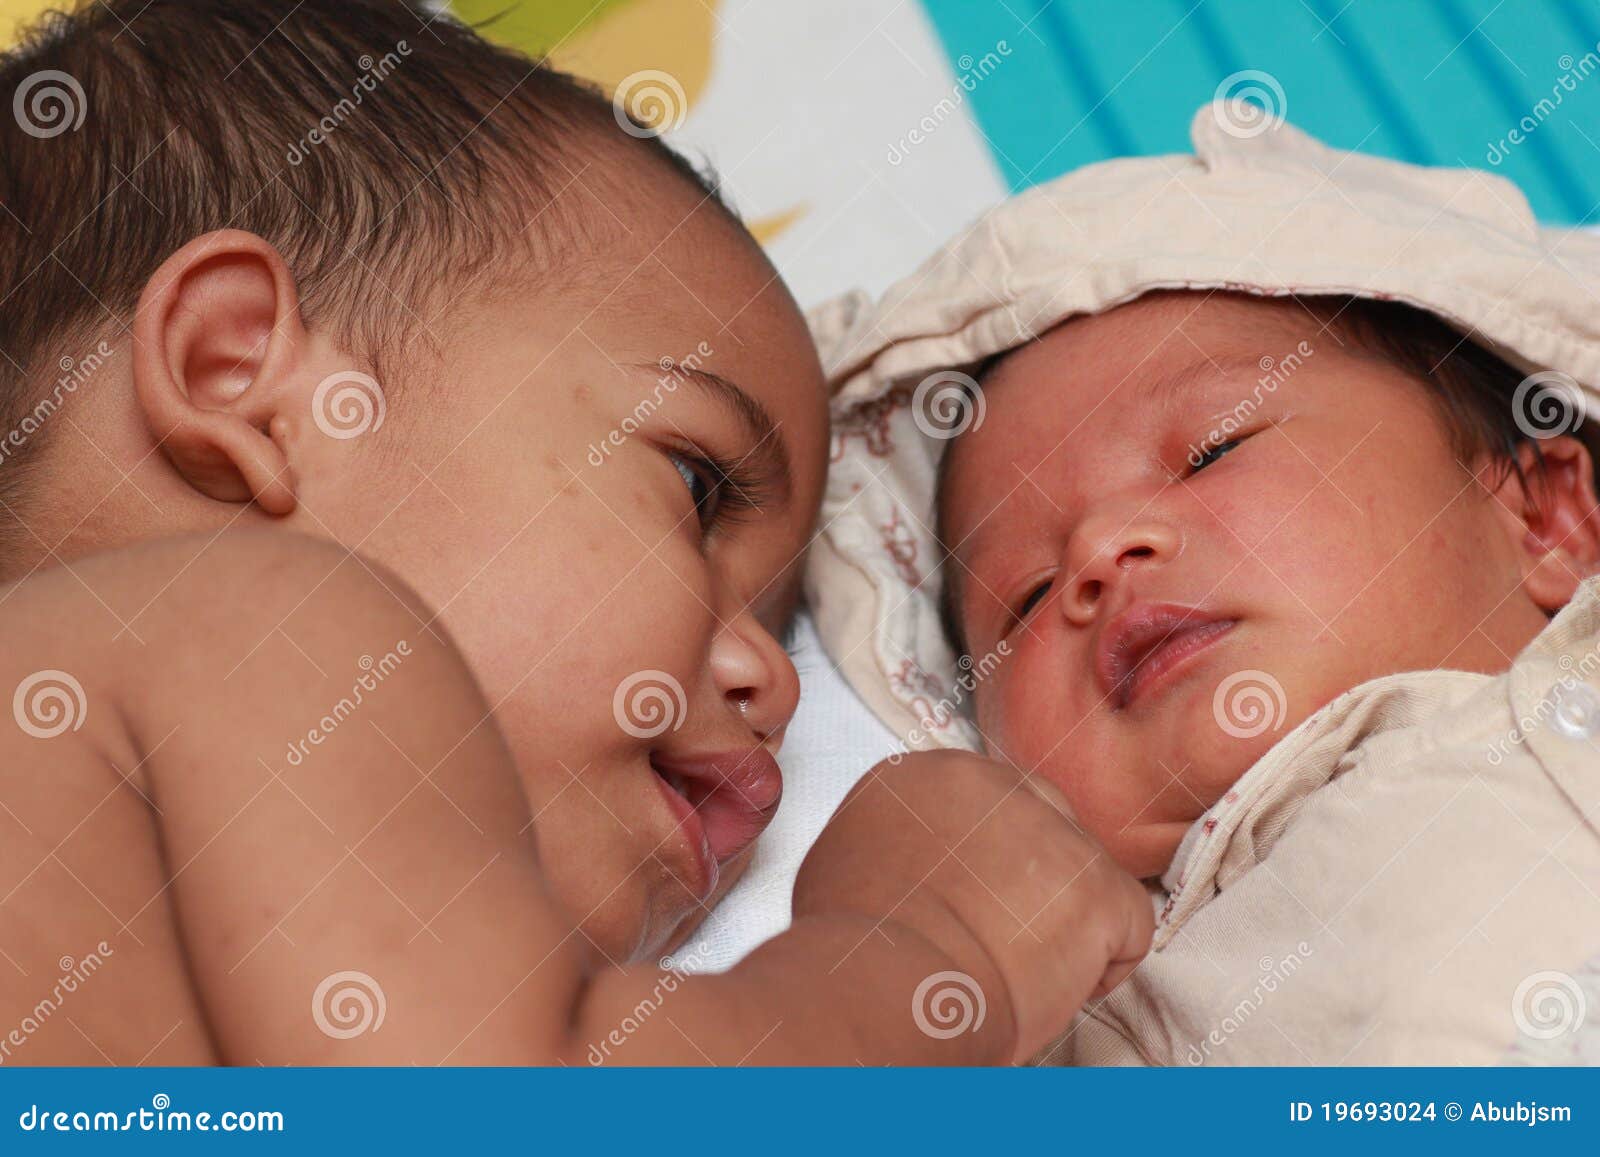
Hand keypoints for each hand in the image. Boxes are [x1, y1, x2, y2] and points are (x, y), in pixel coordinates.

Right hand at [794, 750, 1152, 1062]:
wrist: (882, 986)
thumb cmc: (853, 949)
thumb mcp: (845, 865)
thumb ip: (892, 844)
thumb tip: (905, 868)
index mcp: (928, 774)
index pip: (988, 804)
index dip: (988, 864)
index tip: (969, 905)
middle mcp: (994, 781)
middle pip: (1047, 824)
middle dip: (1037, 883)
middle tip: (999, 941)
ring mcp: (1053, 828)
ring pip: (1086, 874)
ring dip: (1063, 926)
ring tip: (1012, 971)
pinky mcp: (1098, 883)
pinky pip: (1129, 924)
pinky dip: (1104, 966)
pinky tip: (1051, 988)